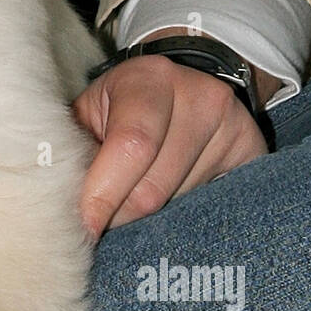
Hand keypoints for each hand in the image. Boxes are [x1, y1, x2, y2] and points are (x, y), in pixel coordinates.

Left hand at [73, 49, 269, 238]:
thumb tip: (56, 209)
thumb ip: (73, 152)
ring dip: (153, 218)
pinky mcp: (255, 151)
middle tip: (105, 218)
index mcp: (149, 79)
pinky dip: (186, 217)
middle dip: (120, 215)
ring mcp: (234, 124)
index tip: (84, 230)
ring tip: (140, 198)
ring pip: (182, 206)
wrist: (184, 83)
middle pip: (154, 189)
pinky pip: (213, 208)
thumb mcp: (91, 113)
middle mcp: (200, 96)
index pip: (131, 146)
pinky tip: (173, 203)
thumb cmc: (123, 106)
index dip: (103, 195)